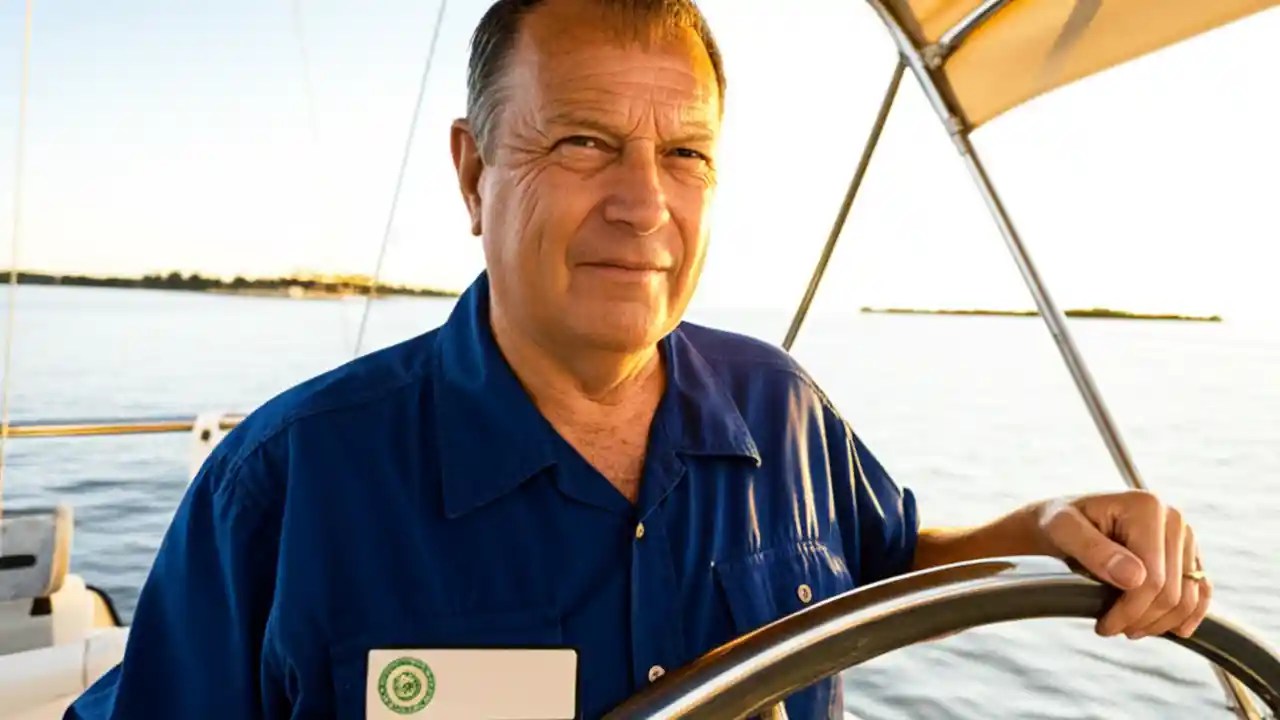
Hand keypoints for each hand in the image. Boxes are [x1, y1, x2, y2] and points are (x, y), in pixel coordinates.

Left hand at [1035, 490, 1209, 638]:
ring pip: (1189, 597)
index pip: (1152, 578)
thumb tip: (1135, 578)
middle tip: (1113, 629)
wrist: (1063, 521)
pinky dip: (1189, 614)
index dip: (1130, 610)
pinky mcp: (1188, 552)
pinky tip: (1171, 630)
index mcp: (1147, 506)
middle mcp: (1173, 517)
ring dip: (1162, 623)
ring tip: (1129, 628)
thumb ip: (1093, 550)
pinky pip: (1201, 590)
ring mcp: (1185, 535)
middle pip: (1173, 591)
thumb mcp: (1062, 529)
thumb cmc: (1057, 522)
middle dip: (1142, 619)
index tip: (1104, 626)